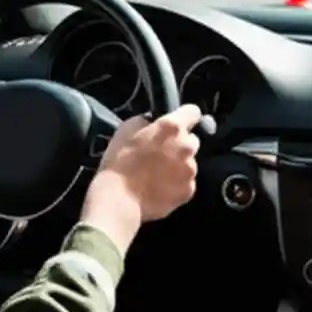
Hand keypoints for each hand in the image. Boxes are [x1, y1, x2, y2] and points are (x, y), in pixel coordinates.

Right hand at [80, 104, 202, 253]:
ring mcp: (190, 170)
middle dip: (180, 143)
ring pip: (189, 162)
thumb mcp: (126, 129)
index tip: (177, 122)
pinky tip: (159, 187)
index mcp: (172, 127)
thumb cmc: (119, 161)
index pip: (193, 111)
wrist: (119, 199)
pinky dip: (176, 183)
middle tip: (161, 152)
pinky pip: (186, 182)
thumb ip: (145, 121)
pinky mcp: (189, 190)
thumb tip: (152, 123)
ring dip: (178, 165)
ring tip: (157, 174)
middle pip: (192, 140)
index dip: (184, 116)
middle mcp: (186, 146)